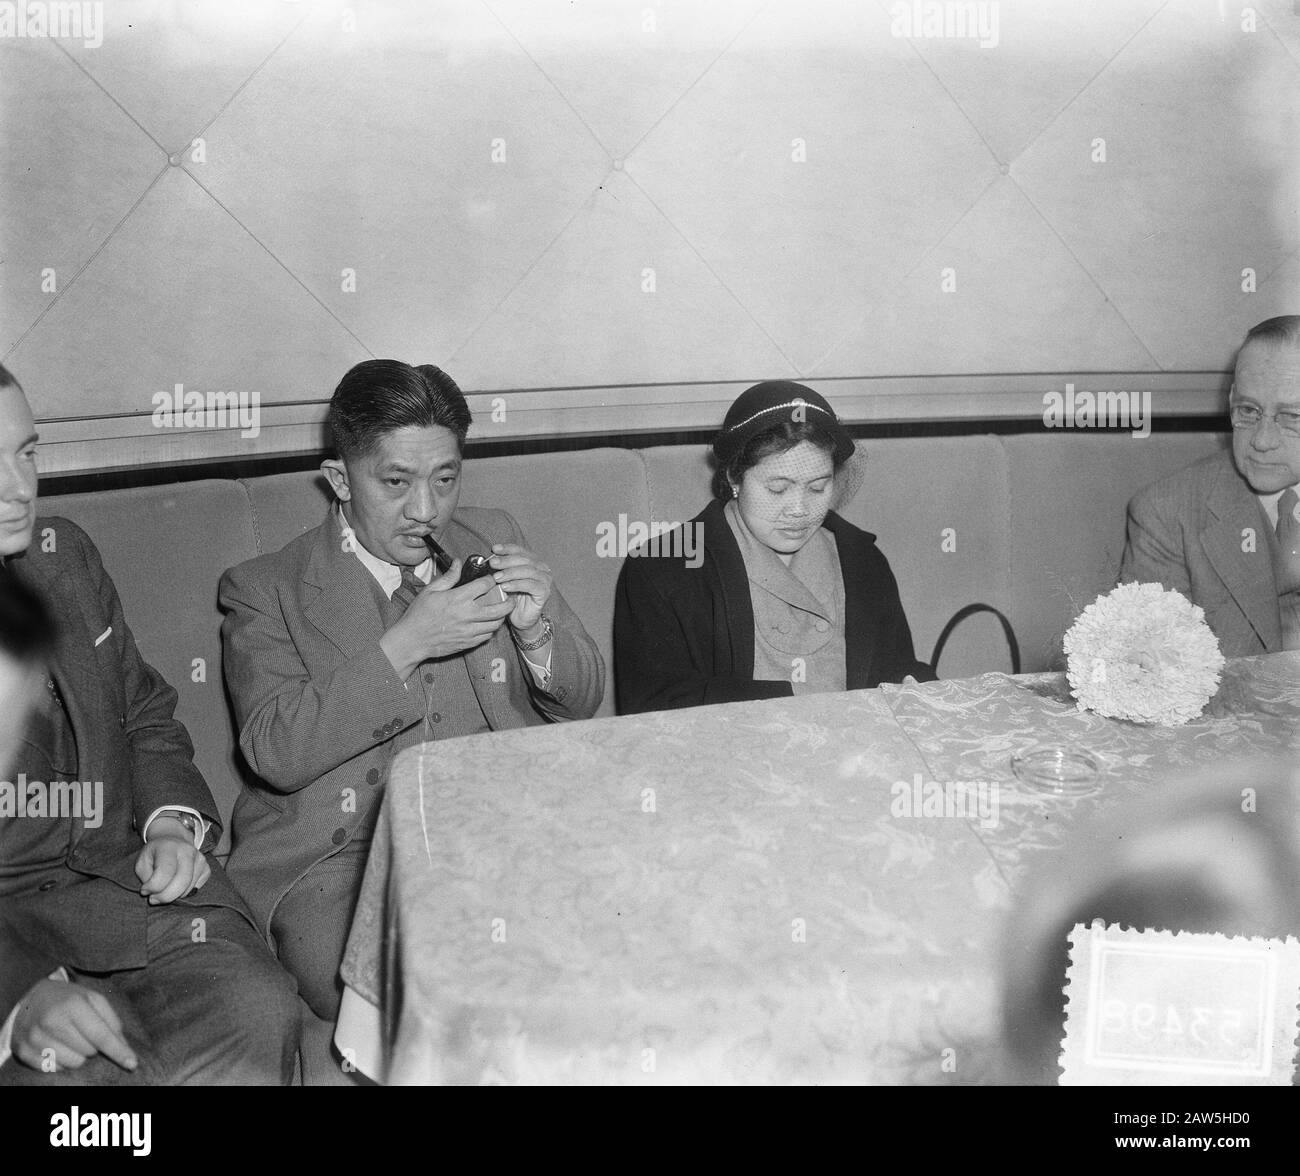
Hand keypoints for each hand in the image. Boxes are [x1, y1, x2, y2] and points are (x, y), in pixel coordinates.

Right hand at [10, 980, 136, 1072]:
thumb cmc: (68, 999)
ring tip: (70, 1038)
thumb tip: (123, 1046)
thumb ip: (111, 1020)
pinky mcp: (23, 1053)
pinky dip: (61, 1061)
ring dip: (78, 1054)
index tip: (132, 1063)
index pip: (101, 1035)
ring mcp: (35, 1039)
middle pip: (89, 1051)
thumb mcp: (93, 999)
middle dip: (93, 1044)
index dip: (118, 1051)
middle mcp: (51, 1022)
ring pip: (73, 1063)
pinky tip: (56, 1045)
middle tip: (83, 1031)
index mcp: (72, 1005)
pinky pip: (55, 1069)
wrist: (30, 998)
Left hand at [135, 826, 210, 904]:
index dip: (153, 887)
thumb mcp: (142, 863)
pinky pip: (197, 887)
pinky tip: (176, 886)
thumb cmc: (154, 855)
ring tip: (164, 891)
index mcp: (168, 847)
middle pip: (182, 882)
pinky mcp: (206, 868)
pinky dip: (185, 892)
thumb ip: (146, 878)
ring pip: (189, 888)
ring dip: (174, 896)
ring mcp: (200, 859)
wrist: (172, 841)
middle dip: (165, 897)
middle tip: (154, 899)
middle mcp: (187, 851)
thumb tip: (154, 894)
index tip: (144, 890)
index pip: (164, 873)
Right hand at [381, 559, 513, 679]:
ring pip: (496, 624)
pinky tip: (488, 624)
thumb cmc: (419, 614)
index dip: (492, 579)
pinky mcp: (468, 643)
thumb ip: (448, 577)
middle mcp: (467, 614)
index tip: (494, 578)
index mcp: (459, 598)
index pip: (485, 585)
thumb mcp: (431, 591)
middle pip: (499, 608)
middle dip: (509, 601)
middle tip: (511, 597)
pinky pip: (487, 636)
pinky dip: (491, 629)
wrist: (412, 640)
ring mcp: (469, 630)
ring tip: (502, 610)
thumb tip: (458, 562)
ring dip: (501, 616)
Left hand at [488, 544, 552, 632]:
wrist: (521, 619)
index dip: (507, 548)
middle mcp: (542, 568)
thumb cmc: (513, 598)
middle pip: (524, 559)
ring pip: (527, 571)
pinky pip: (530, 585)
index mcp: (533, 561)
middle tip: (493, 563)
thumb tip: (490, 559)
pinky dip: (516, 584)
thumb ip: (501, 568)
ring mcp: (545, 580)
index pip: (520, 550)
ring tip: (497, 577)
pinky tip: (505, 587)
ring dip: (510, 573)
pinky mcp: (545, 592)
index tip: (494, 549)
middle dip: (506, 560)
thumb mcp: (505, 580)